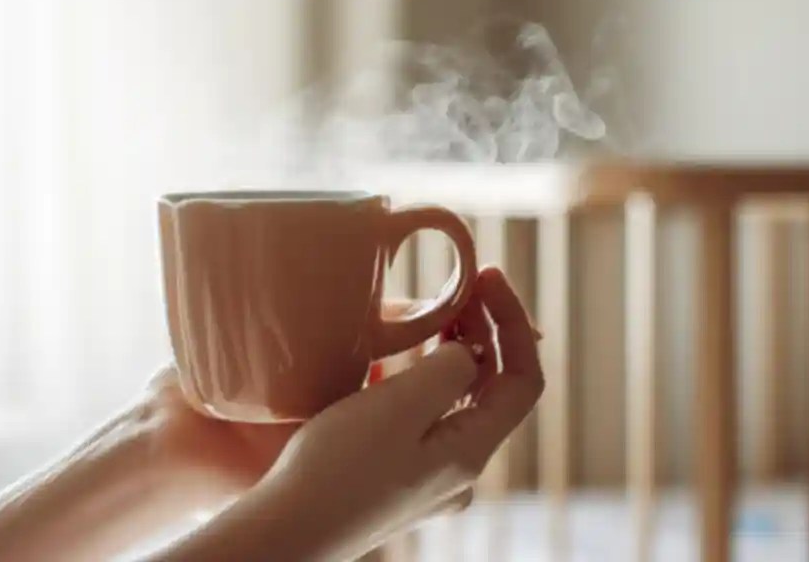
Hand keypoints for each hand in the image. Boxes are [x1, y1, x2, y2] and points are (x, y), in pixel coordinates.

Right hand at [166, 267, 543, 560]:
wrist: (285, 531)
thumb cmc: (336, 470)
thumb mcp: (400, 406)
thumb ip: (449, 369)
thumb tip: (471, 352)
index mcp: (470, 453)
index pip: (523, 379)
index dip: (515, 322)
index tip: (487, 277)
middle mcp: (459, 471)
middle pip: (495, 389)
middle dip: (486, 331)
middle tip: (462, 283)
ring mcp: (429, 479)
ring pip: (461, 402)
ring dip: (457, 352)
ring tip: (438, 309)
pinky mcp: (398, 478)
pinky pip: (430, 418)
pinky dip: (428, 378)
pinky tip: (401, 358)